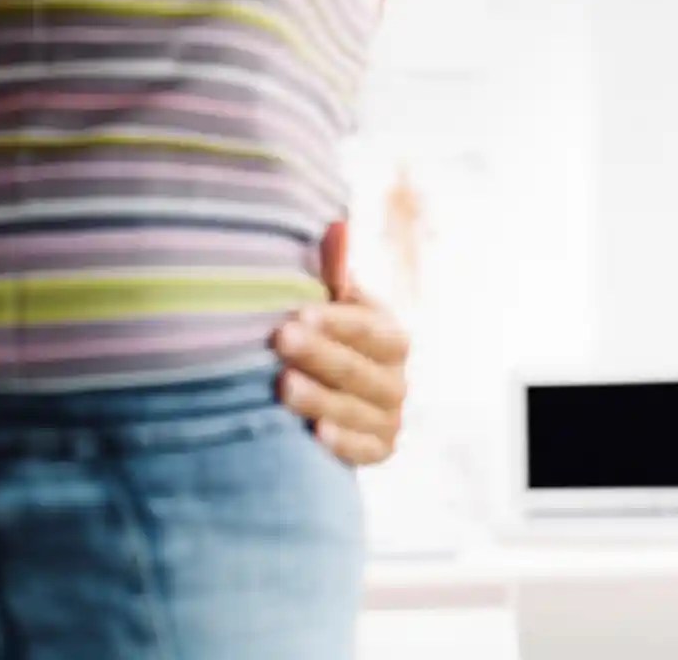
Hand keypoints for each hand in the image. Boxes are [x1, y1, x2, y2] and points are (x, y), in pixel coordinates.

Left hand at [274, 222, 410, 464]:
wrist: (331, 403)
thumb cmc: (325, 341)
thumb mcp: (330, 306)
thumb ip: (334, 270)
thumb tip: (337, 225)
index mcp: (392, 338)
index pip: (373, 329)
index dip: (340, 321)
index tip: (301, 310)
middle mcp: (397, 379)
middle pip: (363, 369)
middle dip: (322, 355)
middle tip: (281, 339)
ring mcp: (389, 418)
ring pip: (360, 410)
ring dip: (322, 398)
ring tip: (283, 386)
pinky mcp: (378, 452)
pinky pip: (365, 451)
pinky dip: (343, 443)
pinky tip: (315, 434)